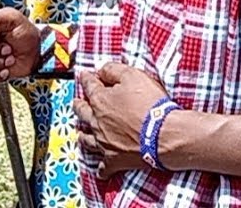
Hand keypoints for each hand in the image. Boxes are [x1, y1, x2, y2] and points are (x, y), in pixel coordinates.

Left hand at [76, 62, 169, 178]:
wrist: (163, 134)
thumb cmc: (150, 105)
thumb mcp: (133, 76)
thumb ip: (114, 70)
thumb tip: (102, 71)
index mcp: (100, 101)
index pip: (89, 86)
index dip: (86, 79)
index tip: (84, 76)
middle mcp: (97, 122)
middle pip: (82, 112)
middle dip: (79, 105)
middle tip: (77, 102)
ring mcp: (104, 143)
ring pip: (86, 140)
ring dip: (83, 134)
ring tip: (81, 133)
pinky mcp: (114, 160)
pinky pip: (102, 168)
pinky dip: (100, 168)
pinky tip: (100, 169)